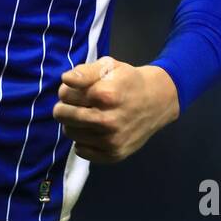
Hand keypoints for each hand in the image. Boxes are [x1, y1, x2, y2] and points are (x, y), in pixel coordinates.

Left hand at [52, 56, 179, 162]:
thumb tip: (66, 80)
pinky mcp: (114, 154)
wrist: (157, 101)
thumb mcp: (109, 66)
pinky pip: (81, 150)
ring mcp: (111, 140)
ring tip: (86, 116)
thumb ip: (85, 71)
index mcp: (105, 95)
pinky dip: (82, 141)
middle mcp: (108, 120)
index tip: (76, 91)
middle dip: (64, 107)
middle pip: (62, 115)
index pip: (65, 95)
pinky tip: (93, 131)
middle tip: (76, 105)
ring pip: (69, 133)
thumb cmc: (128, 81)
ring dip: (73, 124)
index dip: (67, 90)